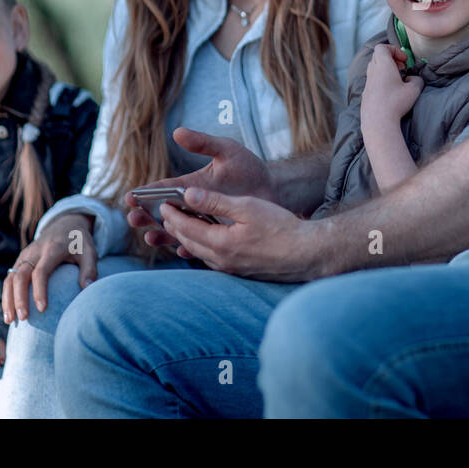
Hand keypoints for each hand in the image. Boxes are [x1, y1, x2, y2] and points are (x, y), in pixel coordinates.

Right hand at [2, 213, 96, 322]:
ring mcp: (24, 255)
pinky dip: (6, 295)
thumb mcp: (89, 251)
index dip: (40, 290)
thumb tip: (88, 288)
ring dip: (8, 299)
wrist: (64, 225)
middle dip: (19, 298)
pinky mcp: (20, 260)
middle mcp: (34, 252)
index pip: (41, 271)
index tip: (42, 309)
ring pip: (11, 278)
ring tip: (10, 320)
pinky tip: (9, 312)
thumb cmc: (79, 242)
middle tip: (23, 318)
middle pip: (20, 276)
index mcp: (52, 249)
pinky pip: (9, 278)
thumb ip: (90, 269)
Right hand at [125, 128, 271, 255]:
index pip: (162, 189)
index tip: (130, 198)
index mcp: (189, 185)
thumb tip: (177, 132)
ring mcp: (202, 222)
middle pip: (161, 213)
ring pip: (175, 231)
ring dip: (160, 235)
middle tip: (134, 219)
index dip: (145, 193)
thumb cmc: (248, 168)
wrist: (274, 191)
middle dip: (144, 216)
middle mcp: (191, 205)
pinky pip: (198, 245)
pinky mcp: (216, 236)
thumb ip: (204, 143)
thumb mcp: (227, 151)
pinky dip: (188, 248)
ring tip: (150, 237)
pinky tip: (182, 249)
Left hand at [149, 186, 324, 281]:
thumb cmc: (281, 227)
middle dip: (174, 227)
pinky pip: (212, 259)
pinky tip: (205, 241)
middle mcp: (221, 260)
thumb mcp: (247, 207)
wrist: (306, 254)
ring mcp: (231, 269)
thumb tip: (188, 195)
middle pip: (188, 242)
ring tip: (179, 226)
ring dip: (186, 239)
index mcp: (220, 243)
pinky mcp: (240, 272)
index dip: (172, 214)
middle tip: (165, 214)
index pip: (185, 228)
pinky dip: (202, 247)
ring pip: (199, 253)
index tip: (162, 204)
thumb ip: (215, 201)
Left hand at [360, 45, 422, 131]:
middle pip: (377, 56)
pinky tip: (389, 92)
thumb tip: (412, 79)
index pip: (382, 47)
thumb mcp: (414, 90)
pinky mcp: (365, 94)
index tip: (404, 60)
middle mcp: (372, 72)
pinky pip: (372, 81)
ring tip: (396, 80)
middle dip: (390, 58)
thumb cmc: (396, 103)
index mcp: (382, 65)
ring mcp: (367, 83)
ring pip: (373, 68)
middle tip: (401, 68)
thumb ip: (417, 80)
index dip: (394, 49)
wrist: (378, 122)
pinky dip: (380, 80)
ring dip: (385, 69)